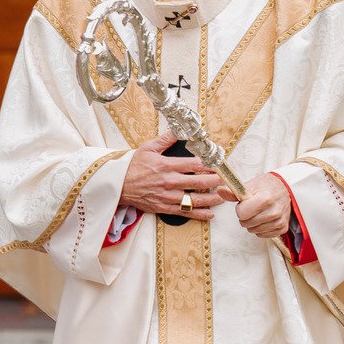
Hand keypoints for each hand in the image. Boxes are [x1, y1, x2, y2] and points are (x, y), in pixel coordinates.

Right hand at [118, 135, 234, 220]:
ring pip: (195, 200)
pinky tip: (210, 213)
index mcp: (167, 166)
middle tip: (225, 180)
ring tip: (222, 196)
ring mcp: (168, 197)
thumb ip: (166, 139)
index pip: (195, 165)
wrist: (118, 185)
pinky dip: (199, 214)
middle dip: (216, 181)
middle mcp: (170, 182)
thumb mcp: (148, 148)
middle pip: (199, 182)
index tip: (220, 164)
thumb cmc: (132, 166)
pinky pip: (185, 213)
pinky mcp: (164, 208)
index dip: (210, 164)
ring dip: (212, 199)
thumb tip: (179, 129)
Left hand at [234, 173, 292, 239]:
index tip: (247, 203)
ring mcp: (279, 221)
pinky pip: (263, 235)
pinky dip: (261, 228)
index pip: (242, 214)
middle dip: (246, 217)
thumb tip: (219, 191)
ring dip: (253, 223)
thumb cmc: (265, 186)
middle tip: (252, 208)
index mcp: (265, 199)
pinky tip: (265, 219)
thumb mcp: (250, 185)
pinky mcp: (283, 228)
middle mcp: (274, 211)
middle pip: (247, 224)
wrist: (285, 188)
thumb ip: (233, 192)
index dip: (241, 208)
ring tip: (259, 213)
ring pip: (254, 231)